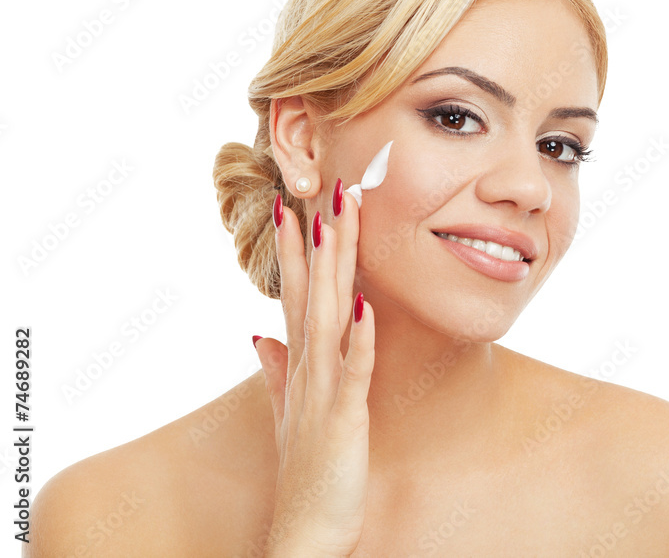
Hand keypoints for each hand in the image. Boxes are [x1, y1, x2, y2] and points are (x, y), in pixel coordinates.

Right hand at [254, 189, 374, 556]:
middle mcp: (305, 368)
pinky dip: (358, 338)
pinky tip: (365, 304)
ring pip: (328, 316)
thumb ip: (274, 372)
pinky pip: (352, 371)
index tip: (299, 206)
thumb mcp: (287, 413)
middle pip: (313, 292)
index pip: (297, 294)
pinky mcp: (340, 417)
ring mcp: (320, 390)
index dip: (299, 250)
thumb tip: (259, 335)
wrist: (304, 531)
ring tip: (336, 224)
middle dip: (319, 240)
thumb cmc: (305, 472)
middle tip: (326, 189)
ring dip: (334, 269)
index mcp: (298, 364)